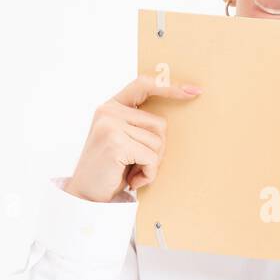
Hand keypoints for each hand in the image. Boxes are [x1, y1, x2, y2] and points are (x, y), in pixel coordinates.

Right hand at [64, 75, 201, 201]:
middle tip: (138, 164)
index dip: (169, 86)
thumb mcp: (123, 139)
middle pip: (160, 124)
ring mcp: (110, 125)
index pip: (143, 84)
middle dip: (157, 150)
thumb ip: (138, 125)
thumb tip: (171, 119)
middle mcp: (109, 111)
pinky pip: (152, 157)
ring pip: (158, 142)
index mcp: (111, 106)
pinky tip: (132, 180)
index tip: (193, 91)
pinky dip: (148, 174)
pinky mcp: (116, 143)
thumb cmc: (110, 169)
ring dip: (151, 164)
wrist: (86, 195)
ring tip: (132, 172)